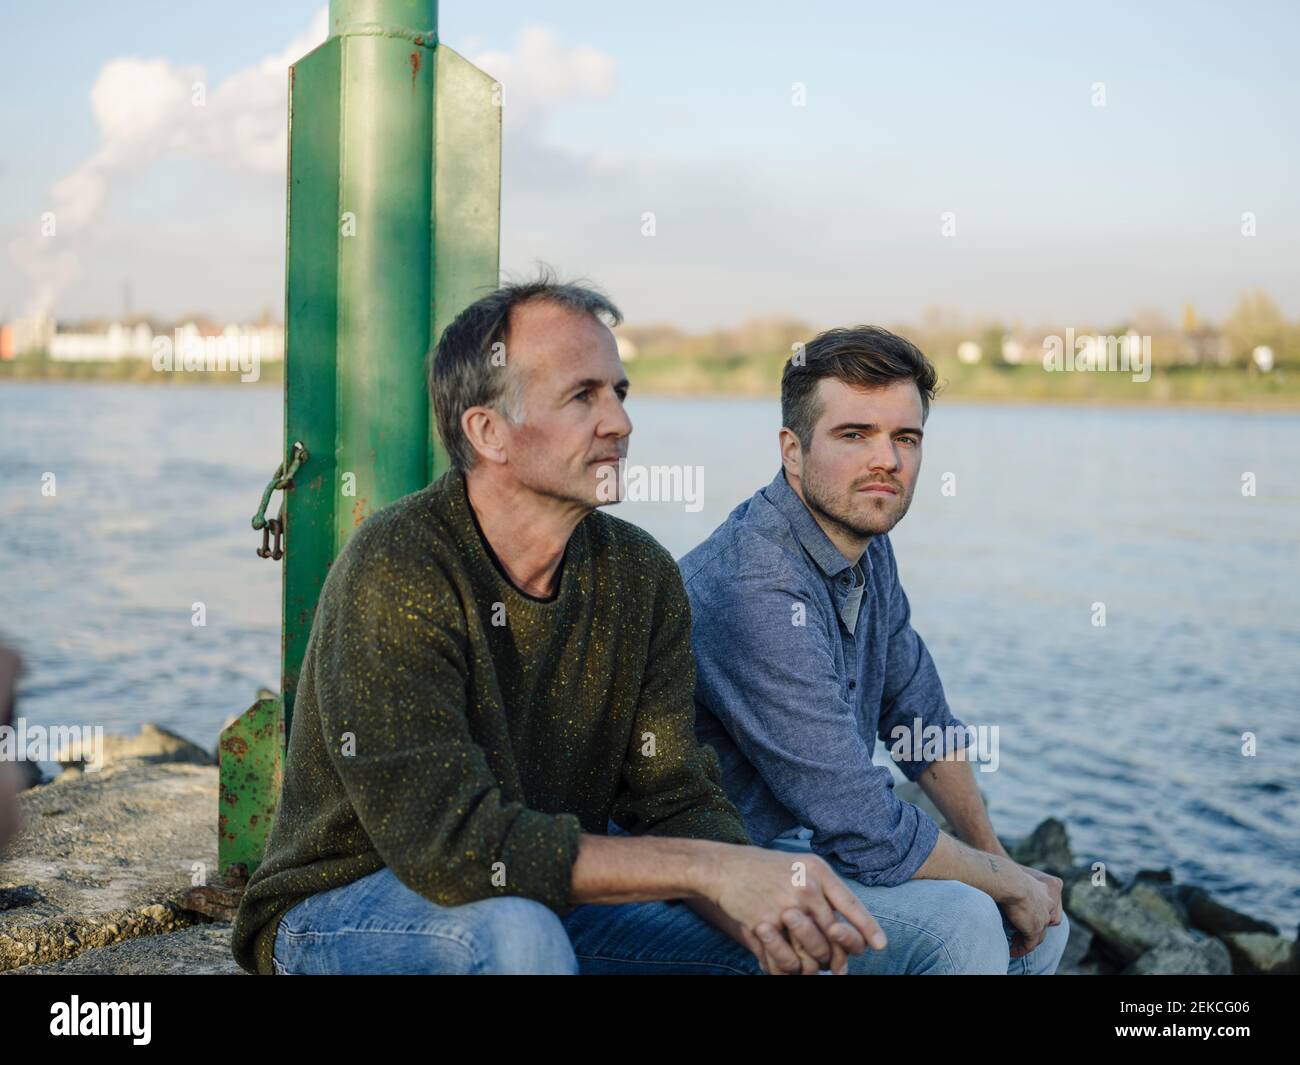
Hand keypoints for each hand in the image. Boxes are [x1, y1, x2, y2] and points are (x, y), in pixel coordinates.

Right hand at [701, 845, 885, 974]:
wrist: (723, 867)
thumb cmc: (764, 869)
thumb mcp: (799, 867)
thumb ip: (822, 891)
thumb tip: (842, 926)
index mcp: (817, 871)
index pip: (850, 904)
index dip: (867, 928)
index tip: (879, 945)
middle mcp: (806, 886)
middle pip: (834, 935)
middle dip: (835, 956)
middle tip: (835, 968)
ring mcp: (786, 904)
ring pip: (814, 952)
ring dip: (812, 966)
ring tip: (808, 968)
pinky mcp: (765, 922)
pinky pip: (786, 958)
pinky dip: (788, 968)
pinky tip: (785, 967)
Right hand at [1001, 865, 1060, 955]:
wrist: (1010, 880)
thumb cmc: (1007, 872)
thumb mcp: (1017, 874)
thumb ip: (1018, 882)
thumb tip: (1004, 882)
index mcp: (1050, 887)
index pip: (1053, 903)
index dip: (1044, 911)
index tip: (1028, 913)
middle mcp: (1050, 903)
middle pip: (1050, 921)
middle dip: (1038, 927)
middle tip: (1023, 929)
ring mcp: (1044, 917)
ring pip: (1039, 935)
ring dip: (1028, 940)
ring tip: (1016, 942)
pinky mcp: (1035, 928)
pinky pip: (1029, 945)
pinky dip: (1021, 949)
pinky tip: (1012, 951)